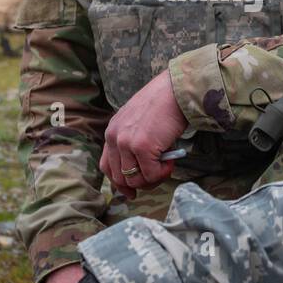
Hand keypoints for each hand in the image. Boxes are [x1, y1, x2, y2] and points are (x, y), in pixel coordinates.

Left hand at [99, 70, 187, 195]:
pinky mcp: (142, 147)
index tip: (132, 192)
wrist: (174, 90)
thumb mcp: (137, 123)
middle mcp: (114, 138)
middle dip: (140, 184)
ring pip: (135, 180)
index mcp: (111, 132)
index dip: (119, 184)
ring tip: (166, 165)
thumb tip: (139, 171)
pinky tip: (171, 160)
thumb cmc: (162, 105)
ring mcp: (127, 143)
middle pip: (119, 178)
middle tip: (158, 177)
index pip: (107, 167)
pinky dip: (164, 173)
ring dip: (153, 179)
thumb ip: (132, 143)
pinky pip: (151, 175)